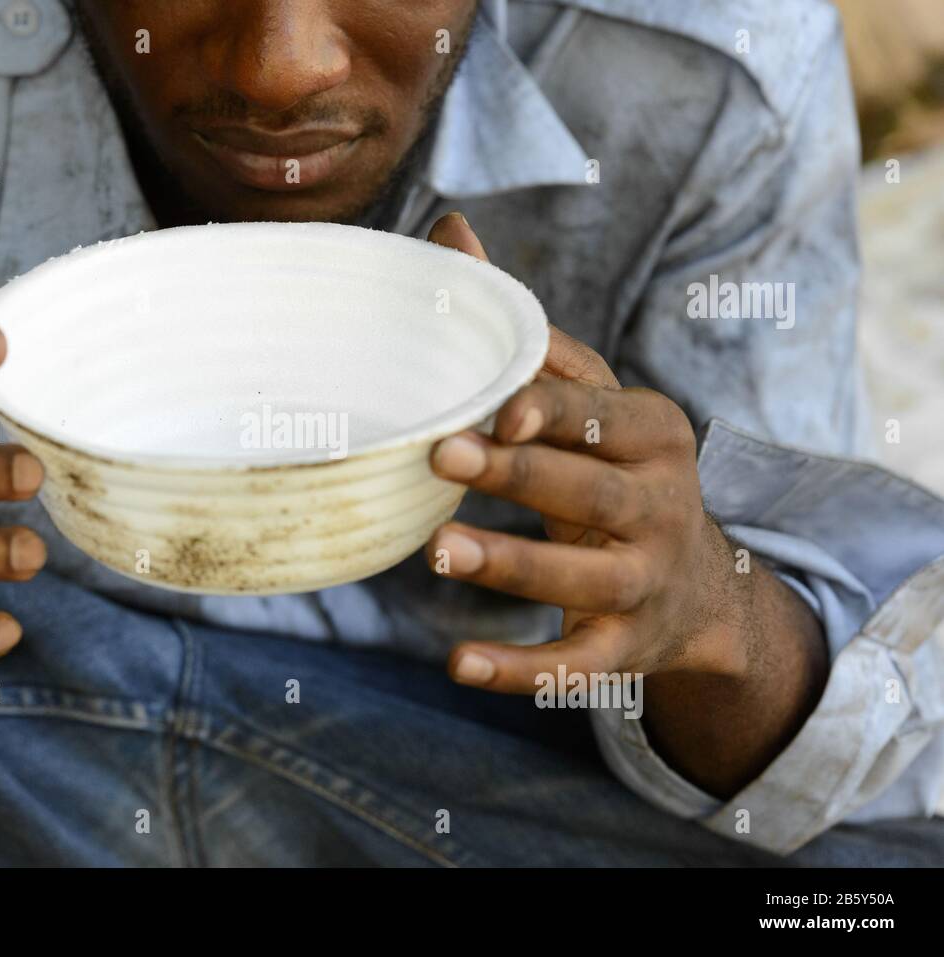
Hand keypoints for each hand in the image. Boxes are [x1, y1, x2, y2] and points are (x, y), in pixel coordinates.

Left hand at [423, 213, 825, 792]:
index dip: (548, 410)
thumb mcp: (589, 399)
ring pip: (579, 576)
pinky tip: (457, 664)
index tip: (495, 407)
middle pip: (584, 489)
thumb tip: (447, 227)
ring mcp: (647, 581)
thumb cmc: (613, 467)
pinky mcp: (627, 648)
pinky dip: (519, 669)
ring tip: (436, 552)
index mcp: (651, 432)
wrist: (698, 587)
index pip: (596, 415)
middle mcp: (661, 504)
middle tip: (438, 458)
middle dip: (514, 474)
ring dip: (509, 564)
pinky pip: (574, 664)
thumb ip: (523, 329)